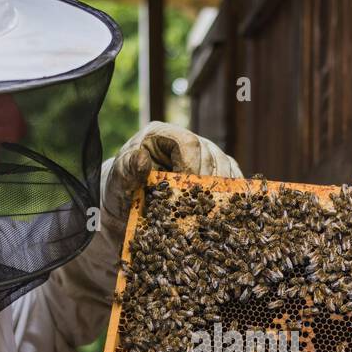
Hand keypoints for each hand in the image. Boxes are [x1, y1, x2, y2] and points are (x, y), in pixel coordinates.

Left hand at [100, 122, 242, 243]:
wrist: (124, 206)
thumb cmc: (119, 189)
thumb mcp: (118, 180)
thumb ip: (127, 169)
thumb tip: (141, 159)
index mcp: (162, 135)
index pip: (189, 143)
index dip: (193, 166)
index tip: (188, 191)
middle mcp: (187, 142)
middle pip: (212, 156)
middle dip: (209, 184)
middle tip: (202, 210)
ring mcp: (204, 157)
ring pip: (226, 170)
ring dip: (223, 194)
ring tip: (213, 216)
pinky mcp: (215, 174)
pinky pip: (232, 182)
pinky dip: (232, 198)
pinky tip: (226, 215)